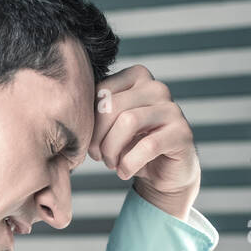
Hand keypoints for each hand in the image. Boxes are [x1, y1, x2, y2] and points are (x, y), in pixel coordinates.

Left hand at [89, 64, 199, 219]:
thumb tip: (68, 114)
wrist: (164, 173)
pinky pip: (148, 145)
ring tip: (112, 165)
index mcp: (137, 77)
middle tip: (100, 158)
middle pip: (111, 106)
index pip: (101, 92)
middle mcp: (157, 88)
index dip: (89, 123)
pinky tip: (125, 172)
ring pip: (128, 121)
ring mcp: (172, 109)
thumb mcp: (110, 127)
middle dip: (98, 138)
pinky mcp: (182, 133)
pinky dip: (129, 164)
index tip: (90, 145)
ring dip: (112, 151)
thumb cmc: (132, 147)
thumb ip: (96, 113)